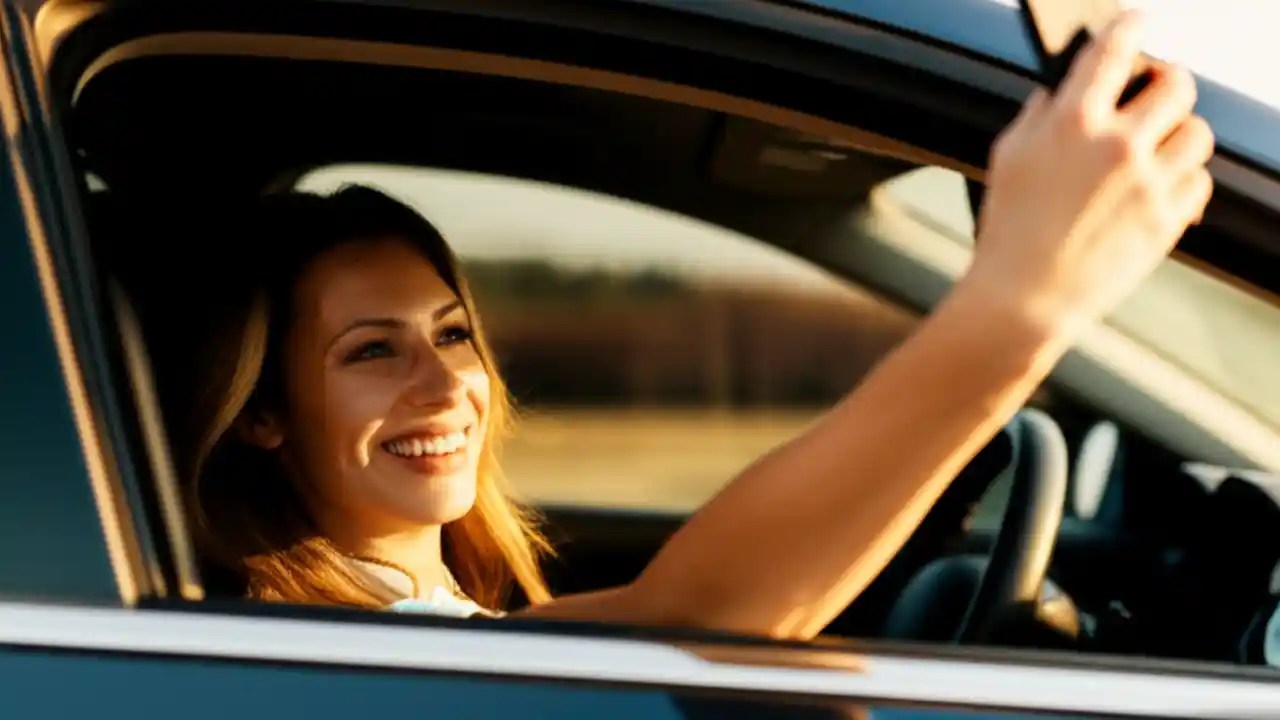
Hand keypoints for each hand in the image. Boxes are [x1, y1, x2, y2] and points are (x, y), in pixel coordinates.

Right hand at [964, 10, 1213, 337]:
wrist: (1023, 300)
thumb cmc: (1007, 230)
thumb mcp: (1007, 159)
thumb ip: (1037, 116)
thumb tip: (1059, 92)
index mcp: (1071, 122)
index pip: (1115, 49)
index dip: (1130, 27)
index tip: (1136, 24)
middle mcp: (1117, 145)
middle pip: (1177, 85)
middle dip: (1167, 84)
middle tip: (1155, 94)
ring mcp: (1147, 184)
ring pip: (1196, 133)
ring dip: (1179, 135)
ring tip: (1157, 149)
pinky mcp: (1166, 221)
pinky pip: (1198, 182)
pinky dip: (1183, 181)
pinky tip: (1158, 189)